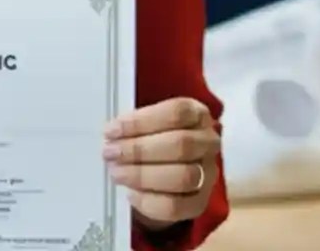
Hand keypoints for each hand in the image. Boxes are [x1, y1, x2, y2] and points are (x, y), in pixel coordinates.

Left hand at [103, 98, 219, 231]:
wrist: (166, 170)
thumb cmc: (151, 138)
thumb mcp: (146, 124)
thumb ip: (133, 126)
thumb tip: (111, 136)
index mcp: (197, 114)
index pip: (176, 112)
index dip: (141, 121)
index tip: (112, 130)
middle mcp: (208, 143)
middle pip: (181, 144)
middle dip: (139, 150)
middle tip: (110, 152)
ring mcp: (208, 174)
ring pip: (182, 176)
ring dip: (143, 175)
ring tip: (117, 172)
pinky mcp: (199, 203)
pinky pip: (176, 206)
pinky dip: (148, 201)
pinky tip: (130, 193)